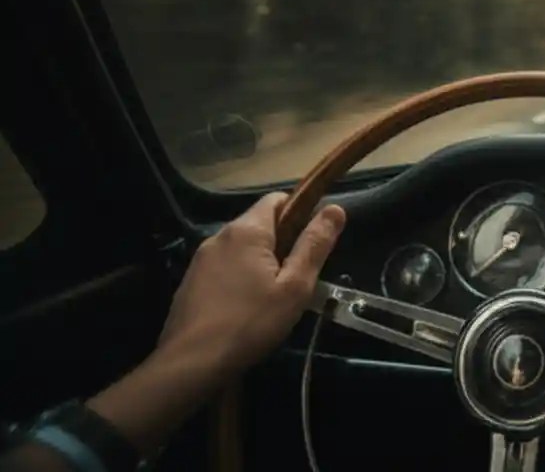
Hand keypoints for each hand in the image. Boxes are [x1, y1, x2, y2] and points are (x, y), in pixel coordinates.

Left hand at [156, 192, 345, 377]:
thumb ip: (314, 245)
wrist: (191, 363)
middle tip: (297, 277)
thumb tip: (335, 208)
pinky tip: (245, 308)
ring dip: (259, 262)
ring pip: (240, 248)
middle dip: (282, 242)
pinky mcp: (190, 282)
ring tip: (273, 296)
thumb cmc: (251, 323)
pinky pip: (223, 267)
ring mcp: (200, 259)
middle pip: (258, 224)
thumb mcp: (295, 287)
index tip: (313, 242)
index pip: (277, 199)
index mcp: (246, 231)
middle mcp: (219, 236)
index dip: (300, 212)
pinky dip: (239, 278)